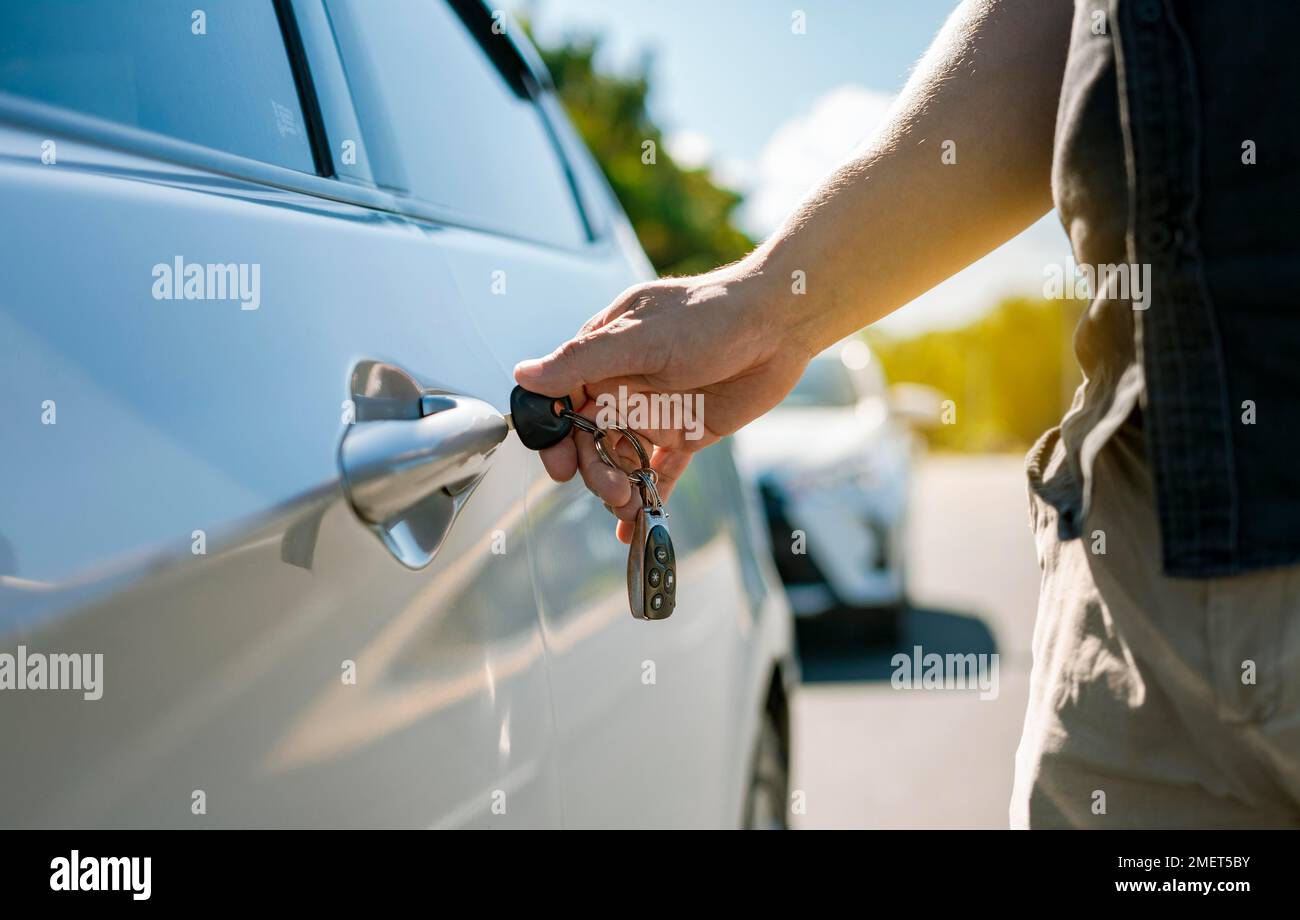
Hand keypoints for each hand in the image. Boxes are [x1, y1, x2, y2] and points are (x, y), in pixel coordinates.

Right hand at [514, 263, 812, 541]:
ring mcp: (653, 412)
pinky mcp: (685, 433)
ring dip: (618, 487)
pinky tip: (637, 528)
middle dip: (593, 470)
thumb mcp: (640, 337)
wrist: (778, 325)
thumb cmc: (710, 315)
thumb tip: (525, 374)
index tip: (560, 466)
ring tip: (630, 508)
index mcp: (602, 354)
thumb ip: (582, 361)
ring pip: (620, 460)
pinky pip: (659, 470)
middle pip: (588, 440)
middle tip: (611, 492)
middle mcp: (622, 385)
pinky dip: (648, 497)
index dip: (555, 437)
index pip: (560, 401)